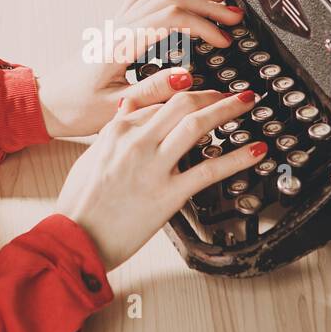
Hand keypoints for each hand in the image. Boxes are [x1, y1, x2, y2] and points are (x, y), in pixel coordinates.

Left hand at [35, 0, 242, 137]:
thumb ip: (152, 93)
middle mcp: (119, 28)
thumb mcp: (115, 108)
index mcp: (120, 45)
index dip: (202, 27)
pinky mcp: (115, 27)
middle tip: (234, 18)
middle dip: (206, 6)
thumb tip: (187, 77)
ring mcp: (116, 24)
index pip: (170, 20)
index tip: (223, 42)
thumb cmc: (75, 108)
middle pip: (169, 1)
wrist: (46, 102)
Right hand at [54, 87, 266, 272]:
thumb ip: (113, 131)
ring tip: (247, 103)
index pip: (157, 101)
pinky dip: (237, 158)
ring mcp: (153, 167)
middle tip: (231, 93)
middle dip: (212, 93)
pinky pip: (209, 171)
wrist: (74, 239)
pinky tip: (256, 151)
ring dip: (227, 110)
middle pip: (181, 103)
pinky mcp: (168, 195)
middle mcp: (136, 142)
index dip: (185, 95)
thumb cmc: (80, 203)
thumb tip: (128, 110)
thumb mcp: (90, 156)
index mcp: (117, 131)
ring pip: (197, 125)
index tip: (200, 96)